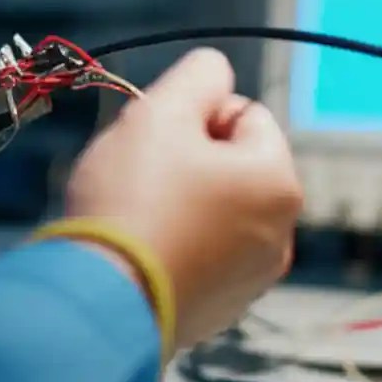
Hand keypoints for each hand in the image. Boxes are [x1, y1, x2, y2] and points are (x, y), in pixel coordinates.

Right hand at [65, 49, 301, 346]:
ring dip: (182, 203)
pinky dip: (176, 247)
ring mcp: (252, 278)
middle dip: (190, 161)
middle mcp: (279, 234)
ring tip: (139, 216)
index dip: (196, 114)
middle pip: (232, 165)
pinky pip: (201, 257)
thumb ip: (198, 77)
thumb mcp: (161, 113)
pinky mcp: (221, 310)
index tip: (158, 137)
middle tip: (142, 174)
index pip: (245, 113)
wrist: (101, 297)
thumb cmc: (133, 201)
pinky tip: (142, 251)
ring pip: (216, 211)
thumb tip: (214, 71)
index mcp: (277, 181)